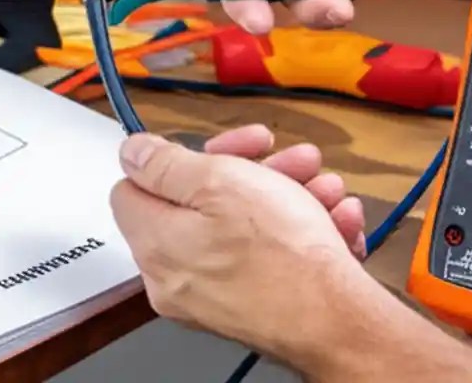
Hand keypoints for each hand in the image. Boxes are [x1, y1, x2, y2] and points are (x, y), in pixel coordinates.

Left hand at [108, 125, 372, 361]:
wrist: (339, 323)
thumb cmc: (282, 256)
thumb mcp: (218, 180)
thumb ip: (165, 164)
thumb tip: (132, 153)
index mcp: (154, 241)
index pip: (135, 187)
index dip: (177, 160)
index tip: (216, 149)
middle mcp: (175, 275)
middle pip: (199, 202)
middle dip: (253, 171)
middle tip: (292, 160)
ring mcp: (213, 295)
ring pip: (243, 225)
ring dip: (289, 196)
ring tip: (325, 190)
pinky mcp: (251, 307)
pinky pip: (268, 257)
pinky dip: (302, 233)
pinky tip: (335, 220)